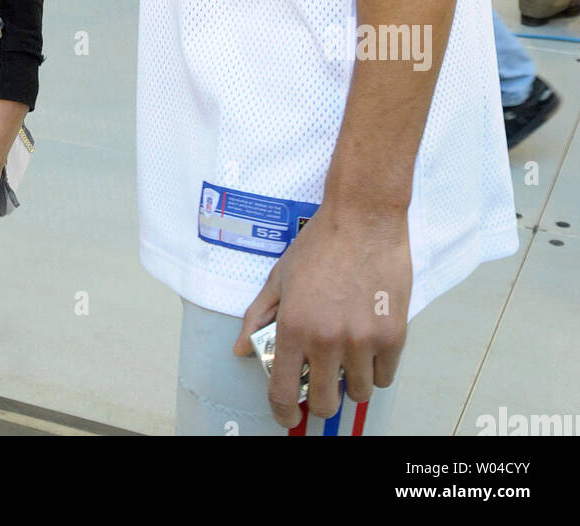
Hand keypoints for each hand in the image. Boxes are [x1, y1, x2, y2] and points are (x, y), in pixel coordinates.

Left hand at [233, 205, 410, 428]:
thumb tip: (242, 350)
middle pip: (325, 403)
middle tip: (323, 382)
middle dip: (321, 399)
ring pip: (360, 393)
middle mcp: (327, 340)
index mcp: (293, 327)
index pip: (284, 391)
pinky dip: (377, 369)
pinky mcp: (393, 335)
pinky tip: (369, 346)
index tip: (287, 417)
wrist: (363, 219)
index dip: (284, 412)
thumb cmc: (320, 244)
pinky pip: (385, 377)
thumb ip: (259, 316)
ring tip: (349, 357)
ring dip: (352, 382)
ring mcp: (362, 340)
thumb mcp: (279, 277)